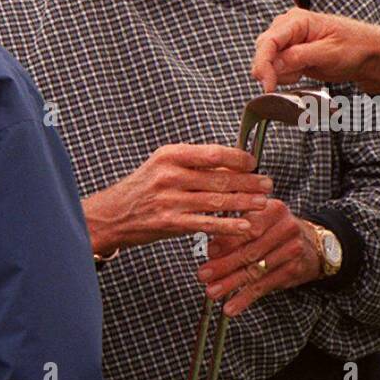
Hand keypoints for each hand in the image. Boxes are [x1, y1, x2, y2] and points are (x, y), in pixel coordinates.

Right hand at [83, 143, 272, 253]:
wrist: (112, 214)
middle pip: (219, 178)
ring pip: (216, 201)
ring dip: (244, 203)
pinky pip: (206, 223)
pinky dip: (228, 226)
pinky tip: (245, 226)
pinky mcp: (170, 223)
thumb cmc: (144, 188)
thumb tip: (232, 162)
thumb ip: (194, 163)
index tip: (253, 163)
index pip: (213, 153)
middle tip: (268, 184)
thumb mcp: (163, 166)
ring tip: (263, 203)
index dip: (238, 158)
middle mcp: (170, 175)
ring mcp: (170, 200)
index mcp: (171, 155)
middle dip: (248, 182)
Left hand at [196, 199, 323, 316]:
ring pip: (255, 271)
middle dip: (224, 265)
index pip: (248, 227)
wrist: (312, 243)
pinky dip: (245, 299)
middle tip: (203, 275)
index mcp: (274, 210)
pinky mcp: (293, 271)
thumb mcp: (260, 220)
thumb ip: (237, 229)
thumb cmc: (275, 230)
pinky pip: (264, 286)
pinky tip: (231, 307)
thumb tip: (209, 247)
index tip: (208, 252)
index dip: (227, 241)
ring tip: (212, 292)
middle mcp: (286, 228)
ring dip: (231, 284)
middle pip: (250, 250)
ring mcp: (292, 251)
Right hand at [252, 9, 379, 94]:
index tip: (267, 84)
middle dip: (272, 70)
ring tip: (304, 72)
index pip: (268, 41)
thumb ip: (299, 57)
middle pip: (263, 51)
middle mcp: (289, 28)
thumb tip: (275, 64)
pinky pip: (278, 68)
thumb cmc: (356, 46)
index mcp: (297, 20)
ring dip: (282, 74)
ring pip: (269, 62)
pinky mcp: (292, 54)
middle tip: (293, 79)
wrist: (369, 55)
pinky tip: (303, 73)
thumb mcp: (329, 53)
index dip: (263, 64)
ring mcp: (289, 41)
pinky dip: (287, 76)